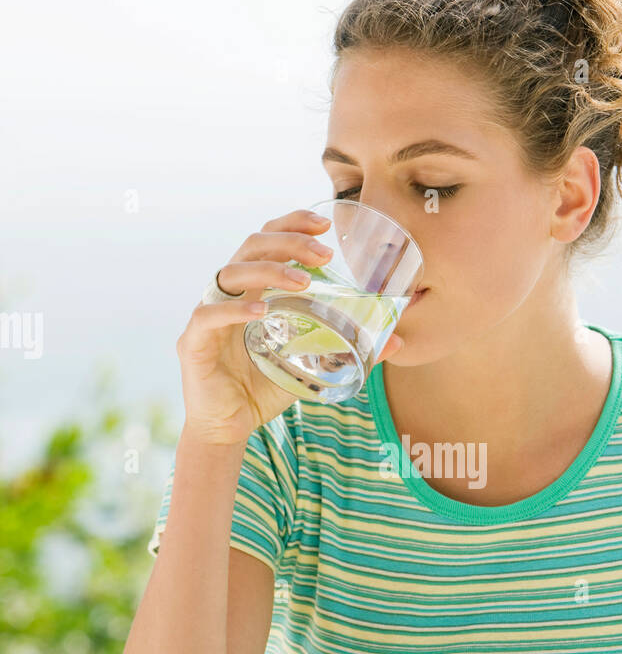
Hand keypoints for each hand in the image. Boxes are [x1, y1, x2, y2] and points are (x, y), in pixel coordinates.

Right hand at [178, 208, 403, 445]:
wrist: (229, 428)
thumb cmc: (264, 389)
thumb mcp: (313, 366)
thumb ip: (349, 350)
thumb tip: (398, 342)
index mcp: (254, 290)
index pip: (268, 241)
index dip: (292, 225)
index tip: (324, 225)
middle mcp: (229, 294)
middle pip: (251, 246)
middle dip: (288, 241)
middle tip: (324, 254)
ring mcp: (208, 315)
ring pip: (231, 273)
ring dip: (270, 271)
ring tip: (304, 281)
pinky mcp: (193, 342)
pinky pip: (209, 315)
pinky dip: (234, 310)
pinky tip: (261, 312)